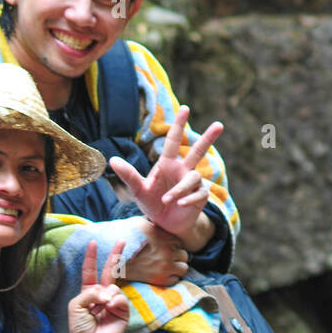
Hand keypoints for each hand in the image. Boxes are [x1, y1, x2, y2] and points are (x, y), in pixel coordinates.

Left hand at [67, 241, 129, 332]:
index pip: (90, 271)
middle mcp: (102, 295)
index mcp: (88, 292)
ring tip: (102, 308)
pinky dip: (114, 301)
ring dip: (106, 295)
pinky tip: (110, 309)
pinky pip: (120, 298)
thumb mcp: (76, 306)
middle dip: (115, 256)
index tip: (92, 242)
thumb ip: (89, 293)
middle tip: (122, 240)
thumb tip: (107, 292)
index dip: (90, 257)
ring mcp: (113, 302)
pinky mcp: (122, 311)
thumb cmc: (79, 328)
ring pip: (114, 287)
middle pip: (110, 271)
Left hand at [108, 106, 222, 240]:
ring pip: (193, 178)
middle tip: (219, 124)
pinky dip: (187, 198)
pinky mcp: (200, 197)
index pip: (174, 141)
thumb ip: (128, 175)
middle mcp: (183, 170)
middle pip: (198, 151)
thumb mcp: (138, 189)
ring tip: (166, 200)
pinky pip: (198, 194)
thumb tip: (112, 160)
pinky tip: (179, 204)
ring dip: (179, 189)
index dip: (179, 125)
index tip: (185, 108)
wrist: (164, 224)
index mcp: (168, 163)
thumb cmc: (151, 203)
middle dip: (208, 138)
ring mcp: (193, 183)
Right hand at [124, 218, 188, 285]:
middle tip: (166, 259)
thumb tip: (159, 217)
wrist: (116, 260)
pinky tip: (161, 274)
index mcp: (166, 238)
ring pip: (183, 268)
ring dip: (176, 268)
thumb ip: (153, 224)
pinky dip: (170, 277)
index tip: (165, 249)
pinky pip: (175, 280)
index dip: (173, 246)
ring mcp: (166, 267)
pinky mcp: (160, 280)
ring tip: (166, 267)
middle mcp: (169, 252)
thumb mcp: (140, 224)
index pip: (180, 243)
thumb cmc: (126, 241)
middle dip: (177, 257)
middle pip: (184, 256)